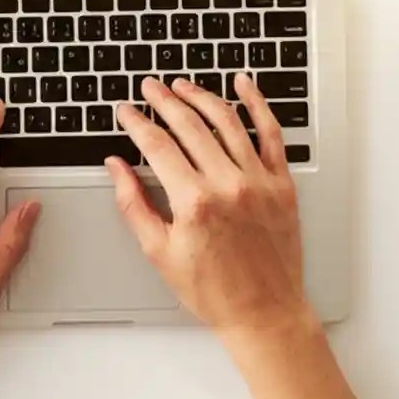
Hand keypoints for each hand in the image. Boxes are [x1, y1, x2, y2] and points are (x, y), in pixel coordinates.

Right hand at [108, 74, 355, 398]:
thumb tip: (116, 168)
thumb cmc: (212, 291)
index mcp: (193, 202)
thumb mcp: (159, 251)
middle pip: (190, 125)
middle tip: (150, 87)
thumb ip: (133, 204)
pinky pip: (271, 133)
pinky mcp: (282, 184)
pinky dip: (258, 104)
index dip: (137, 122)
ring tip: (182, 85)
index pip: (157, 146)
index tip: (126, 110)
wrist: (264, 313)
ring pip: (227, 121)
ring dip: (201, 96)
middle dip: (164, 100)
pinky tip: (243, 85)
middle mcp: (228, 185)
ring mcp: (259, 181)